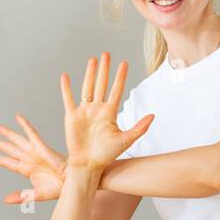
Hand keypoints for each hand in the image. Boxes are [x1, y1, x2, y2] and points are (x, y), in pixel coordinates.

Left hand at [0, 114, 67, 203]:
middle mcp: (29, 159)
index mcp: (27, 170)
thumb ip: (21, 196)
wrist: (71, 183)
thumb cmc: (58, 189)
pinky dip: (25, 125)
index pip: (8, 162)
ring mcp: (35, 152)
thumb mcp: (36, 194)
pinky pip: (32, 133)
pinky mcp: (42, 147)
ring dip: (7, 134)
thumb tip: (5, 200)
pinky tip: (18, 117)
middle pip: (10, 149)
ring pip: (17, 140)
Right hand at [61, 52, 152, 172]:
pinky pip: (68, 98)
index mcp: (110, 113)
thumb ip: (139, 128)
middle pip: (102, 84)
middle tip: (107, 54)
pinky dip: (66, 88)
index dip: (120, 77)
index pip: (116, 90)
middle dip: (105, 69)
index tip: (124, 63)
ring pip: (87, 87)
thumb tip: (153, 115)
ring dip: (90, 74)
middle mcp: (97, 109)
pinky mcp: (71, 116)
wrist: (88, 165)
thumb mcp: (126, 140)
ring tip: (93, 60)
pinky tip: (66, 76)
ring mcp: (84, 111)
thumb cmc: (107, 155)